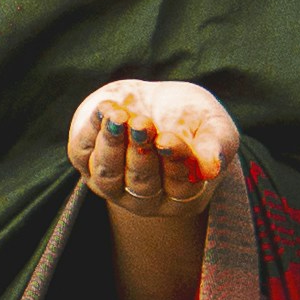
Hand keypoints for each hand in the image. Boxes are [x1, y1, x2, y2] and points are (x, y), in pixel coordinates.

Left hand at [69, 78, 236, 218]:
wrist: (157, 100)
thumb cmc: (193, 118)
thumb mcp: (214, 126)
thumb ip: (217, 146)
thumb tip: (212, 169)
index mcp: (183, 196)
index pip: (180, 187)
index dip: (173, 163)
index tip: (167, 139)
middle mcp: (147, 199)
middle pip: (141, 185)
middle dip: (140, 152)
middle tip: (143, 123)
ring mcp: (113, 185)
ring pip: (108, 176)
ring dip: (112, 145)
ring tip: (118, 116)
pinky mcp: (87, 163)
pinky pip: (82, 154)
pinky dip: (92, 131)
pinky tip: (106, 108)